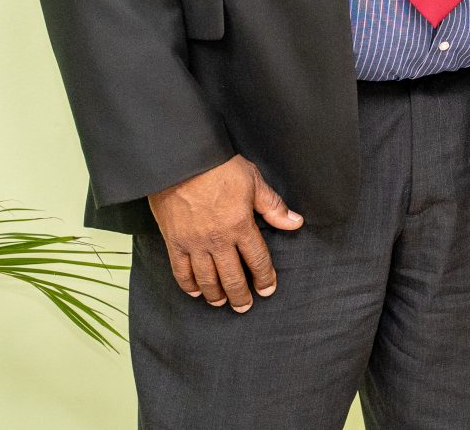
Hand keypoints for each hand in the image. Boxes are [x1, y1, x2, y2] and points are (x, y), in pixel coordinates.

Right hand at [147, 155, 302, 311]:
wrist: (181, 161)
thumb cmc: (219, 167)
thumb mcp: (254, 181)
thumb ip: (273, 207)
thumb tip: (295, 222)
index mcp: (241, 226)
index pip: (257, 260)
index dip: (264, 278)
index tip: (267, 290)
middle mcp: (218, 240)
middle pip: (232, 277)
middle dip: (241, 295)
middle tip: (245, 306)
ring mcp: (194, 244)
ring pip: (207, 279)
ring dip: (216, 295)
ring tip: (222, 302)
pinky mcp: (174, 242)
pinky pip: (181, 271)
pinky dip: (189, 285)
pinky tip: (196, 292)